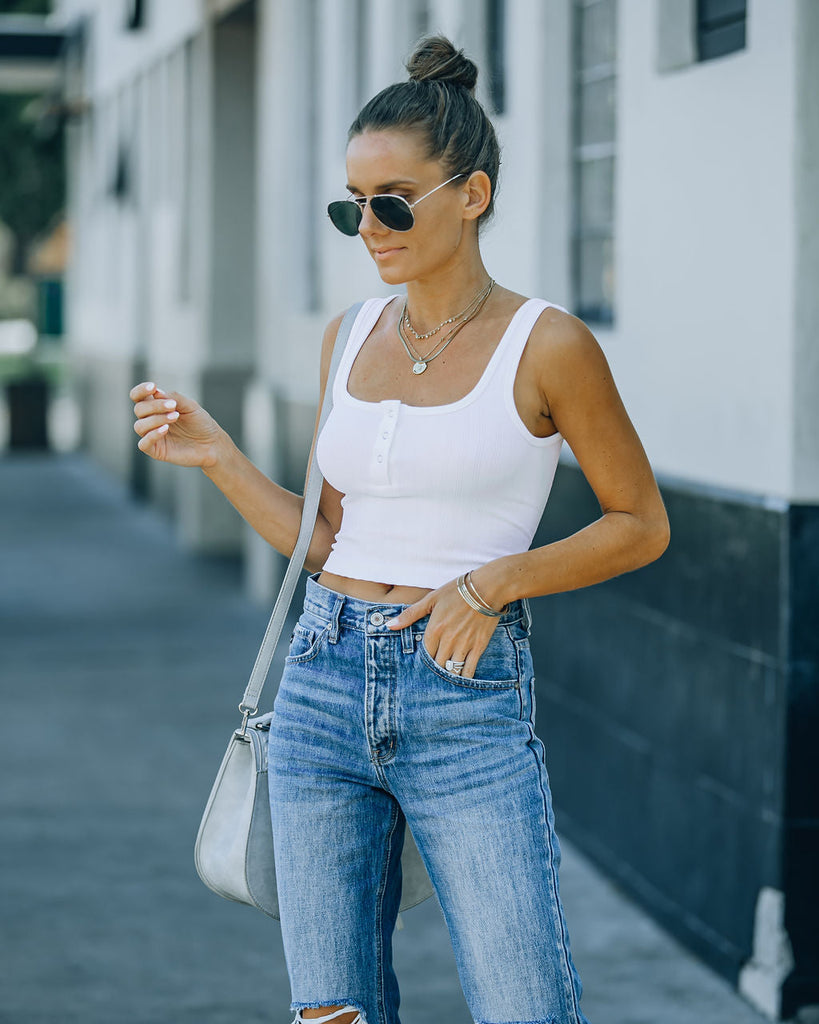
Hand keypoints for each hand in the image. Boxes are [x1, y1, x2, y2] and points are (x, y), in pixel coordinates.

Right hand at [129, 381, 225, 467]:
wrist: (212, 443)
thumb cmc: (200, 422)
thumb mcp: (190, 406)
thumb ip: (174, 397)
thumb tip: (156, 393)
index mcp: (156, 407)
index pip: (138, 396)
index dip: (141, 390)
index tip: (153, 387)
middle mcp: (151, 420)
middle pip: (139, 409)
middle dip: (155, 406)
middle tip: (173, 407)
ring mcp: (152, 435)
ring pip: (139, 426)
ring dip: (155, 420)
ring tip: (174, 417)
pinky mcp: (156, 450)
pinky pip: (143, 444)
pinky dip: (152, 435)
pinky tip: (165, 429)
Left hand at [385, 575, 501, 678]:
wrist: (487, 588)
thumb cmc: (457, 591)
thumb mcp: (431, 599)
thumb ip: (410, 615)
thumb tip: (389, 625)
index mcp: (434, 630)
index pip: (424, 655)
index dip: (422, 661)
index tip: (422, 664)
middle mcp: (448, 641)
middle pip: (436, 665)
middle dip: (434, 669)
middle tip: (433, 673)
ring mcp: (464, 645)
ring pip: (451, 670)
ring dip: (447, 674)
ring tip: (445, 677)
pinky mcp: (478, 647)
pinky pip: (469, 669)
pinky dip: (464, 676)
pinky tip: (460, 678)